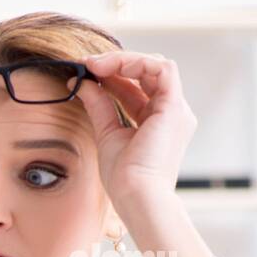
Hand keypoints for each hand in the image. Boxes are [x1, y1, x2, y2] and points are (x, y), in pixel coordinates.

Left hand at [70, 50, 197, 209]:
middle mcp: (171, 112)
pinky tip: (111, 68)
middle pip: (147, 73)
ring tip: (96, 65)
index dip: (113, 75)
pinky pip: (163, 69)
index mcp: (157, 121)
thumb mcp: (106, 133)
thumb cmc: (123, 177)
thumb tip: (81, 83)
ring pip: (156, 65)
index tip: (85, 72)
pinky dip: (137, 63)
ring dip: (124, 60)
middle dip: (117, 64)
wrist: (136, 196)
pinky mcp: (174, 108)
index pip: (137, 87)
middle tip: (87, 65)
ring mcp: (176, 109)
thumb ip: (98, 106)